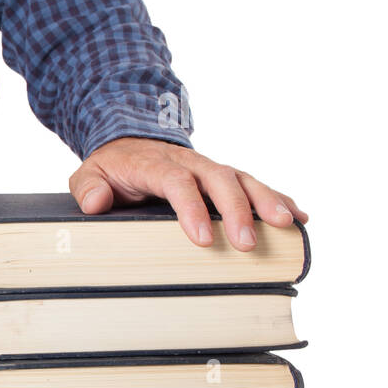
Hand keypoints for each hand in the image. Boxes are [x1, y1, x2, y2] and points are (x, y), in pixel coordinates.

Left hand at [69, 136, 307, 250]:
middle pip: (219, 179)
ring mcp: (209, 168)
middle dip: (237, 211)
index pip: (176, 182)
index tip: (203, 240)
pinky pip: (254, 185)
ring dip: (267, 201)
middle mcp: (189, 162)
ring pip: (243, 179)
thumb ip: (88, 188)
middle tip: (248, 244)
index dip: (192, 208)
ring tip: (288, 225)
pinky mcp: (224, 178)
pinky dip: (278, 198)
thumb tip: (94, 204)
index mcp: (154, 163)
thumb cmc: (110, 167)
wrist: (128, 143)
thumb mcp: (88, 174)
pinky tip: (299, 217)